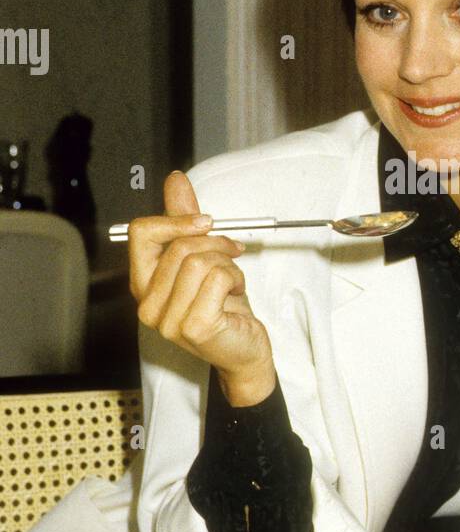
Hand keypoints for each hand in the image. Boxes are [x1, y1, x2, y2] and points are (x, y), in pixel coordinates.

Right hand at [128, 170, 275, 403]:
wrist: (244, 350)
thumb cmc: (223, 308)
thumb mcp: (204, 257)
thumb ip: (184, 221)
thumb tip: (175, 181)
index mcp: (144, 283)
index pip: (141, 233)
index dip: (177, 220)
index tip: (205, 221)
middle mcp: (147, 303)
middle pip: (178, 246)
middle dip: (215, 243)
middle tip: (231, 253)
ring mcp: (167, 319)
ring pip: (199, 261)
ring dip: (227, 264)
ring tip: (231, 281)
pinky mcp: (193, 326)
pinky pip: (217, 277)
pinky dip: (236, 278)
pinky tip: (235, 293)